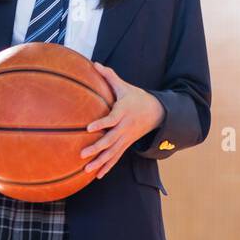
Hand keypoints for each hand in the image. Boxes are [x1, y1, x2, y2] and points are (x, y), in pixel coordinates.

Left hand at [80, 61, 164, 178]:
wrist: (156, 112)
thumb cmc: (136, 97)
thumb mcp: (125, 86)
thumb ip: (109, 76)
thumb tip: (94, 63)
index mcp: (123, 112)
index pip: (112, 119)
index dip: (101, 124)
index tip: (88, 128)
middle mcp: (125, 127)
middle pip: (111, 139)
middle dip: (97, 148)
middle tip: (82, 154)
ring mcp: (126, 138)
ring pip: (113, 152)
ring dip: (100, 162)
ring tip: (86, 170)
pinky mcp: (127, 144)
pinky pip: (117, 157)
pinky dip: (108, 166)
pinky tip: (97, 175)